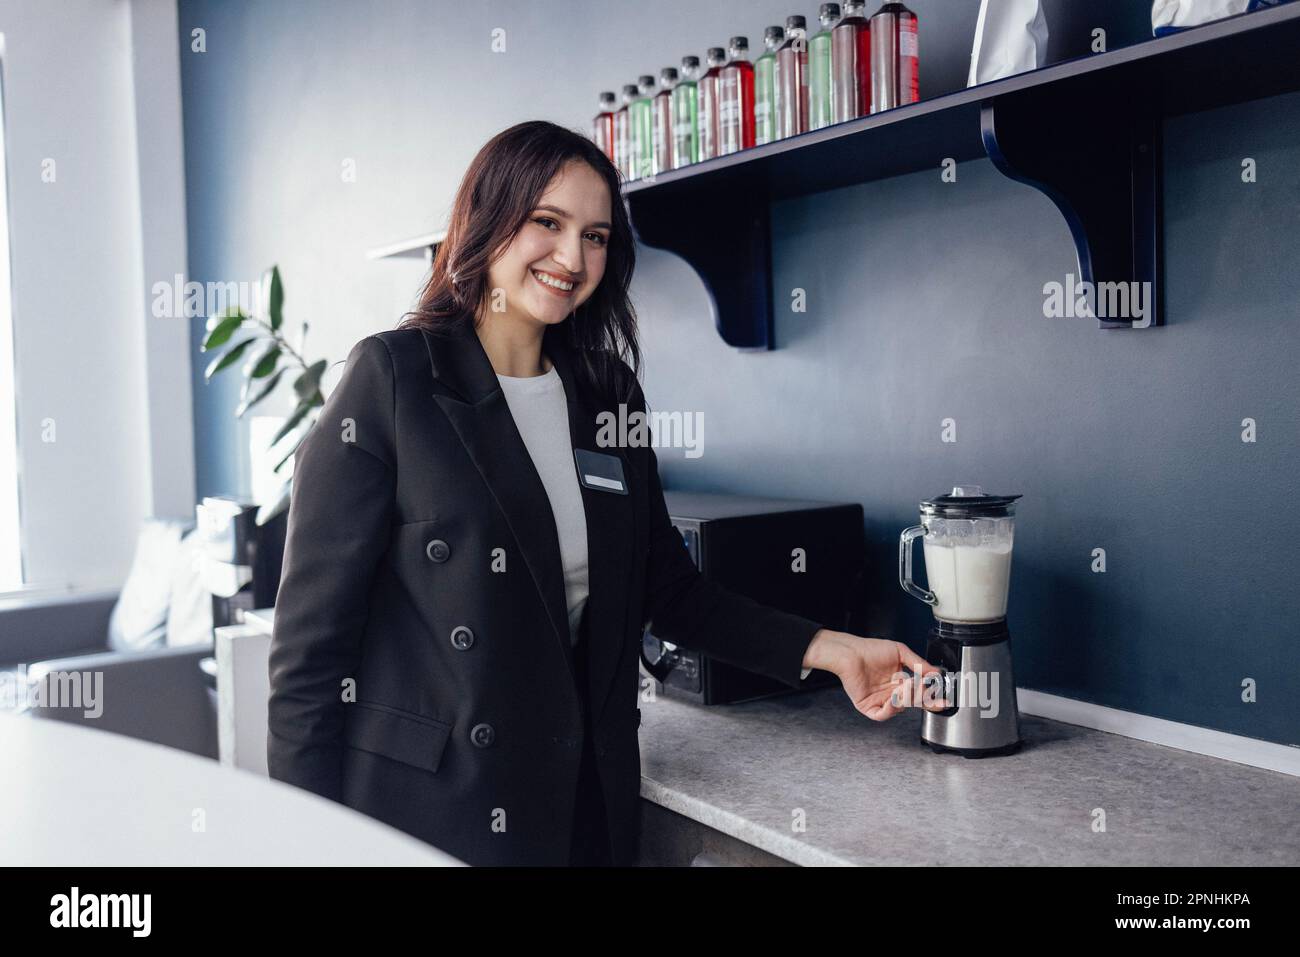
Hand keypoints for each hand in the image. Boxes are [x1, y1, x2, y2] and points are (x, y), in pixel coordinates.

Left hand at [802, 629, 945, 720]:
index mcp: (900, 683)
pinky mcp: (868, 707)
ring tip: (905, 685)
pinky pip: (883, 714)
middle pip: (912, 704)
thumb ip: (919, 664)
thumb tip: (936, 673)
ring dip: (905, 698)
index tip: (944, 700)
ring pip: (899, 709)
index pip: (919, 695)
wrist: (851, 652)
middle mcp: (892, 693)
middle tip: (924, 689)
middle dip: (921, 698)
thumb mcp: (901, 653)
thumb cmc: (871, 650)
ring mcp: (880, 701)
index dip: (932, 699)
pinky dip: (890, 709)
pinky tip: (894, 698)